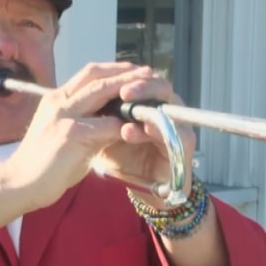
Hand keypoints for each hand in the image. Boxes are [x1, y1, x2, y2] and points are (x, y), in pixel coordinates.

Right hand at [0, 62, 155, 208]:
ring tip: (147, 91)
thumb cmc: (42, 163)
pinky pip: (106, 125)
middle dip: (124, 71)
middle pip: (96, 75)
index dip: (112, 70)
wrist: (19, 183)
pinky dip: (124, 125)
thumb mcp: (61, 133)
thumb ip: (83, 121)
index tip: (132, 71)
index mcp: (56, 99)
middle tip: (147, 72)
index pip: (87, 74)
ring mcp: (64, 116)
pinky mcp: (71, 134)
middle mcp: (58, 102)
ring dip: (127, 90)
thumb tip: (112, 118)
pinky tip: (136, 128)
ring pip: (102, 91)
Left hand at [93, 70, 197, 210]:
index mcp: (148, 101)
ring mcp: (177, 126)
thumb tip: (82, 93)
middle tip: (125, 91)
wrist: (140, 189)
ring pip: (169, 106)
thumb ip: (100, 114)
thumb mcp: (106, 133)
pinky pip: (174, 134)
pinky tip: (133, 131)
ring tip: (129, 111)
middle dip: (142, 85)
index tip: (107, 78)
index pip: (142, 79)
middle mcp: (166, 109)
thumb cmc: (123, 158)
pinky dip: (155, 131)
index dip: (127, 76)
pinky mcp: (183, 146)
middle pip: (160, 86)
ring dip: (148, 107)